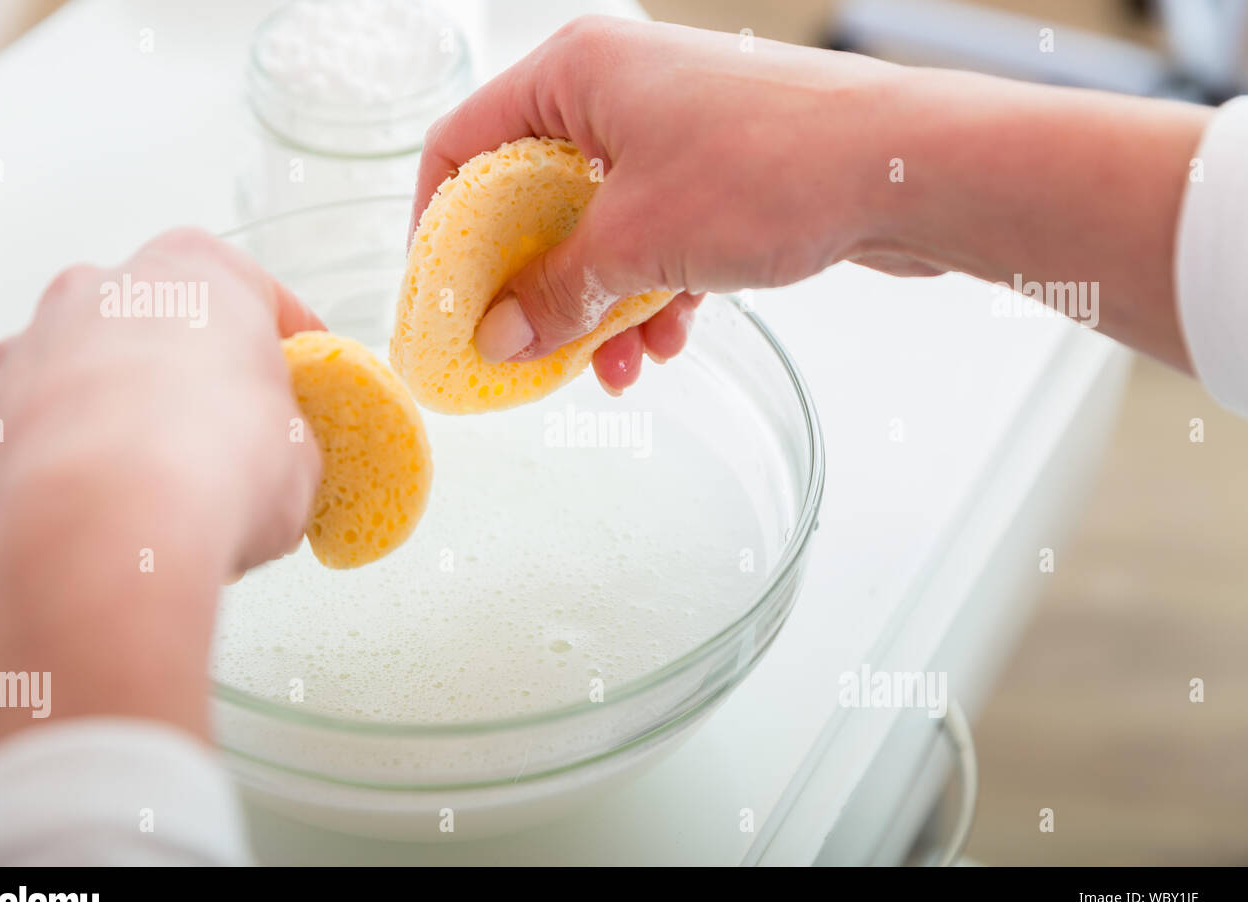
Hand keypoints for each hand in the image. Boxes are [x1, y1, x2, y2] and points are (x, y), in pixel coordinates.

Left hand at [0, 228, 322, 765]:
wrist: (101, 541)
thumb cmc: (206, 472)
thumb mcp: (303, 458)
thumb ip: (285, 438)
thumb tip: (278, 464)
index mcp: (194, 273)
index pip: (255, 294)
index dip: (284, 345)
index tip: (299, 379)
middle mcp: (97, 293)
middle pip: (156, 324)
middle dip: (189, 374)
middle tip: (228, 437)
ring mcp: (24, 355)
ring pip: (81, 378)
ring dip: (117, 420)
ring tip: (160, 490)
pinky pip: (29, 443)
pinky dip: (59, 474)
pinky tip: (98, 520)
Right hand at [414, 16, 1209, 385]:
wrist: (913, 171)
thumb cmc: (776, 168)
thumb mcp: (639, 242)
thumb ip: (556, 292)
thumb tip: (497, 339)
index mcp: (577, 74)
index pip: (464, 146)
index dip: (442, 229)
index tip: (443, 300)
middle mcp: (619, 92)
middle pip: (534, 199)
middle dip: (535, 286)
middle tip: (525, 352)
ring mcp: (673, 133)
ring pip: (600, 232)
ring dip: (598, 308)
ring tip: (612, 373)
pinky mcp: (719, 175)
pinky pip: (657, 241)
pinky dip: (653, 296)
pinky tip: (665, 345)